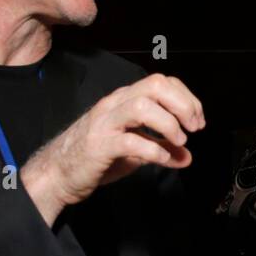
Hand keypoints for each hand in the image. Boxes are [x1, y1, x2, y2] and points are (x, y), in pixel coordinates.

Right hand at [22, 73, 204, 223]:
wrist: (57, 174)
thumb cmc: (94, 157)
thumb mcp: (135, 151)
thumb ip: (161, 149)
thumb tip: (187, 157)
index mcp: (125, 100)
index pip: (162, 82)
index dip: (187, 98)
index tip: (198, 121)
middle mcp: (115, 105)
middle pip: (155, 85)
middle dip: (182, 104)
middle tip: (193, 128)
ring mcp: (105, 123)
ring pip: (142, 106)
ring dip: (168, 123)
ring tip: (178, 141)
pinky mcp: (99, 145)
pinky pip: (130, 141)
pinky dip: (153, 149)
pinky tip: (161, 158)